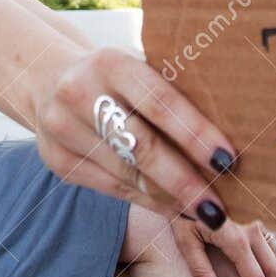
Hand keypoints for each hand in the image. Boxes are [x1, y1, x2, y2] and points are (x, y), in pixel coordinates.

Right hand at [31, 46, 237, 227]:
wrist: (47, 74)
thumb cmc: (116, 74)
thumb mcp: (138, 66)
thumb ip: (171, 92)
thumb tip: (228, 138)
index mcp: (110, 62)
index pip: (159, 102)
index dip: (194, 133)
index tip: (227, 160)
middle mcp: (80, 93)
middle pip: (141, 146)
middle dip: (185, 181)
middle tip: (218, 208)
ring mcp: (62, 129)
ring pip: (127, 175)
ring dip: (170, 199)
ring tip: (204, 213)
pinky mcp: (57, 161)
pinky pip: (111, 189)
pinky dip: (147, 201)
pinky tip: (174, 209)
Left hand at [172, 215, 275, 276]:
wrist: (186, 186)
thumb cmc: (181, 213)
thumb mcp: (184, 240)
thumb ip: (199, 270)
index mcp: (235, 237)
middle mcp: (251, 228)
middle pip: (272, 269)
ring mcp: (255, 222)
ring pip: (274, 257)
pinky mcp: (253, 218)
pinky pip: (270, 245)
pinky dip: (273, 264)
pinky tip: (270, 276)